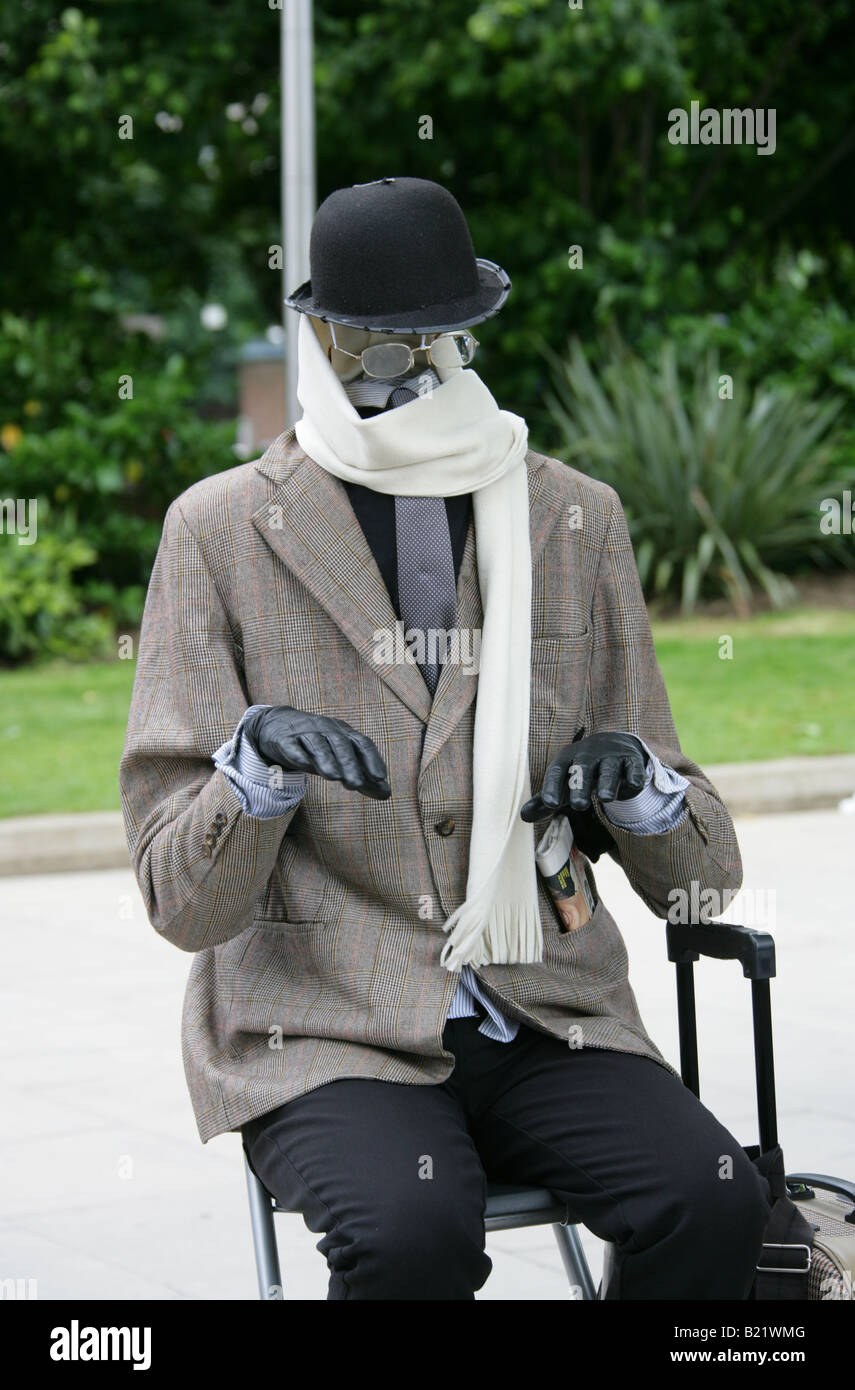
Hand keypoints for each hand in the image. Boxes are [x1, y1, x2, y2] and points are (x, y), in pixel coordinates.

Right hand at [242, 706, 390, 799]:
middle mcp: (327, 730)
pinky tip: (302, 764)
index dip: (372, 759)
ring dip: (326, 759)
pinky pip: (291, 746)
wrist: (280, 726)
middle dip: (349, 764)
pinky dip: (297, 754)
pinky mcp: (284, 739)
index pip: (362, 743)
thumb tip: (387, 794)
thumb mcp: (342, 759)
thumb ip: (364, 777)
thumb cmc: (319, 746)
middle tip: (356, 784)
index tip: (380, 777)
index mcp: (345, 734)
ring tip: (334, 777)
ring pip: (317, 745)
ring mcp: (305, 733)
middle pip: (341, 745)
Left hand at [520, 732, 647, 822]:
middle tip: (578, 805)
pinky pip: (633, 768)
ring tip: (605, 798)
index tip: (550, 804)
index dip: (553, 786)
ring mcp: (611, 755)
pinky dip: (634, 776)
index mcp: (568, 758)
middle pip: (582, 768)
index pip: (557, 770)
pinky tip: (633, 785)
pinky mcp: (631, 760)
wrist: (614, 747)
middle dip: (580, 786)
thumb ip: (546, 801)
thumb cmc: (582, 771)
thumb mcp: (564, 783)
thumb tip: (523, 816)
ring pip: (608, 768)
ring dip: (607, 782)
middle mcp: (588, 754)